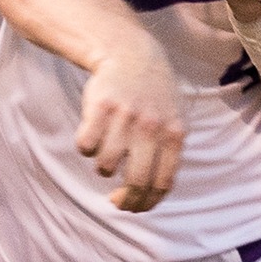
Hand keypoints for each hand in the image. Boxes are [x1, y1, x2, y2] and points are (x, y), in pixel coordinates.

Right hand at [73, 44, 185, 211]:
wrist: (130, 54)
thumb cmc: (153, 94)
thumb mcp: (173, 120)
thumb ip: (167, 153)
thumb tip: (150, 194)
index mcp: (174, 134)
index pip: (162, 183)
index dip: (146, 203)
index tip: (134, 207)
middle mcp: (151, 128)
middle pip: (136, 182)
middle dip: (125, 199)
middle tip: (116, 200)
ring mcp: (125, 117)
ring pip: (106, 166)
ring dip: (103, 167)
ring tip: (107, 152)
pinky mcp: (100, 108)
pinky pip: (86, 146)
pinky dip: (87, 148)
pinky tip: (93, 136)